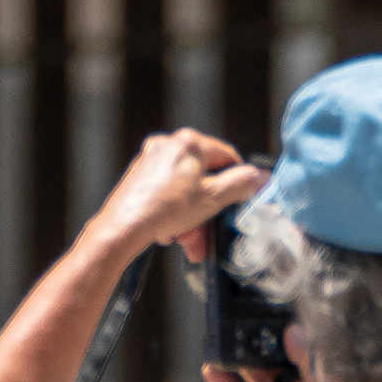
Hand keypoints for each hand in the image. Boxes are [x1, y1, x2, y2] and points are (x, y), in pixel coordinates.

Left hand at [88, 129, 268, 260]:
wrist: (122, 226)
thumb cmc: (167, 209)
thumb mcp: (214, 197)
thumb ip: (241, 183)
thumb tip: (259, 175)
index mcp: (189, 141)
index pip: (228, 157)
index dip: (237, 181)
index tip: (239, 201)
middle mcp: (168, 144)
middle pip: (204, 176)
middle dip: (210, 208)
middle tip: (209, 229)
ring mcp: (151, 158)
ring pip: (186, 189)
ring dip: (193, 216)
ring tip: (187, 240)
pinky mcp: (139, 175)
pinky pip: (168, 193)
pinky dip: (174, 212)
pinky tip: (169, 233)